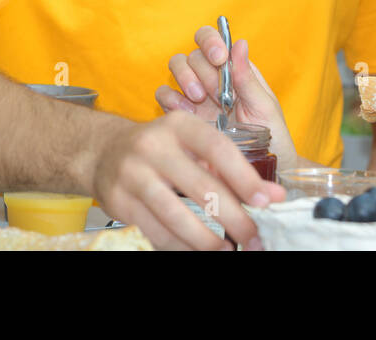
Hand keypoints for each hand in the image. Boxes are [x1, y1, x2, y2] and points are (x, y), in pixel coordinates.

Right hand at [92, 109, 284, 250]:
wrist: (104, 152)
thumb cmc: (161, 148)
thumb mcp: (190, 142)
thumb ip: (228, 165)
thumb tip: (272, 196)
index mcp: (179, 125)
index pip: (218, 148)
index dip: (244, 176)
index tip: (266, 200)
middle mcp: (153, 146)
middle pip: (200, 187)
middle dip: (233, 218)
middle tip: (254, 237)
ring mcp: (132, 175)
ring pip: (176, 216)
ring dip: (207, 240)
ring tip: (228, 250)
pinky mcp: (118, 202)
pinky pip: (155, 231)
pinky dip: (180, 246)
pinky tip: (197, 250)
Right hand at [155, 26, 297, 164]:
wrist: (258, 180)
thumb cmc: (272, 141)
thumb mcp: (264, 109)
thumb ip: (248, 78)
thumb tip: (240, 42)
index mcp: (235, 70)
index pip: (213, 39)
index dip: (211, 40)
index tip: (219, 58)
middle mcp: (213, 79)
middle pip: (193, 53)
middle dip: (201, 68)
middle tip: (212, 91)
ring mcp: (195, 96)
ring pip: (176, 68)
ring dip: (184, 78)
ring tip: (198, 99)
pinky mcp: (182, 116)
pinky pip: (165, 95)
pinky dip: (171, 99)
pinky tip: (187, 114)